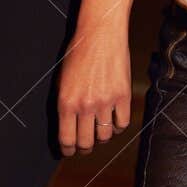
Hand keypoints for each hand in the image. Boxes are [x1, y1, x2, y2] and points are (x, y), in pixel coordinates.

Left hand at [56, 22, 131, 155]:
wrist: (100, 34)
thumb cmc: (79, 52)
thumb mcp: (62, 80)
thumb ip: (64, 104)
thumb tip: (67, 126)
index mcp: (66, 102)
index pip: (67, 140)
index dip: (68, 150)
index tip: (69, 151)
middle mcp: (85, 105)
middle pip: (86, 143)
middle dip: (84, 148)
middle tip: (85, 146)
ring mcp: (106, 101)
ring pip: (105, 136)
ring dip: (102, 138)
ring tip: (100, 132)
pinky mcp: (123, 95)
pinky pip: (123, 123)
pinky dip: (118, 127)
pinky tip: (114, 121)